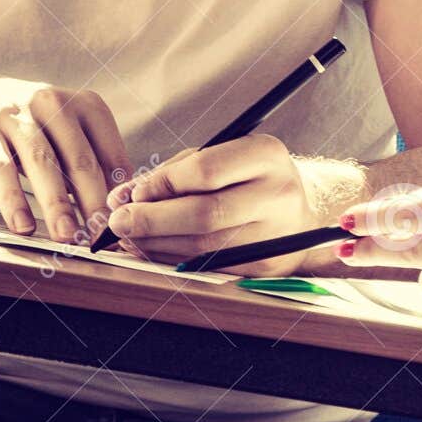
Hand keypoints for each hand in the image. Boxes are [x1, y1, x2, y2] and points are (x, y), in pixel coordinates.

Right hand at [0, 75, 131, 242]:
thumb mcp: (65, 133)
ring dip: (58, 204)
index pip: (111, 154)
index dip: (118, 194)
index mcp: (85, 105)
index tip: (120, 223)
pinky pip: (1, 168)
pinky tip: (23, 224)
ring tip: (67, 236)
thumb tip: (114, 209)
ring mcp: (15, 115)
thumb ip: (90, 162)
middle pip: (81, 160)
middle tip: (99, 236)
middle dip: (93, 203)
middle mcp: (53, 103)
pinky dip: (14, 200)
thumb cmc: (28, 125)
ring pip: (43, 163)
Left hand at [102, 134, 317, 275]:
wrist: (302, 209)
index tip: (133, 193)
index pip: (205, 171)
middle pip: (204, 214)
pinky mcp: (267, 266)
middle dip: (152, 220)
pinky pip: (210, 266)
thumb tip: (126, 197)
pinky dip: (174, 260)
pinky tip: (154, 251)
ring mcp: (276, 234)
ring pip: (203, 247)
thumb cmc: (249, 178)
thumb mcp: (223, 156)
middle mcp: (278, 194)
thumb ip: (175, 172)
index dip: (162, 184)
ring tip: (130, 237)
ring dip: (157, 244)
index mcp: (267, 155)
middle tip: (119, 222)